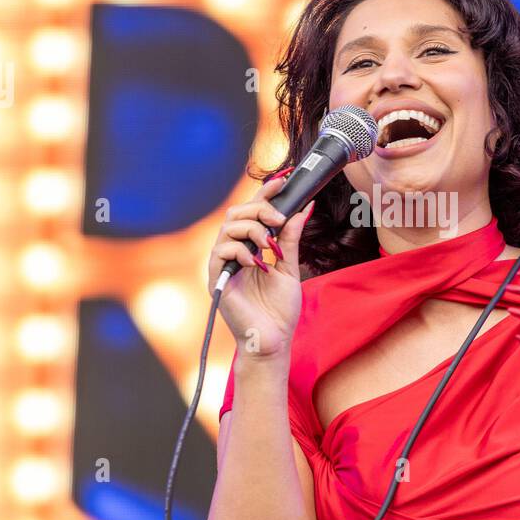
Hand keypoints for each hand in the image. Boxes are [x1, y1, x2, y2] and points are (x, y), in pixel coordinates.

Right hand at [207, 169, 313, 358]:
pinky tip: (257, 263)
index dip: (265, 192)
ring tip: (270, 245)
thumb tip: (303, 208)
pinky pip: (221, 252)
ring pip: (228, 228)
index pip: (253, 211)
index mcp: (251, 246)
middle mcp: (234, 251)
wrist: (274, 339)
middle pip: (236, 213)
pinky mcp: (216, 279)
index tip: (283, 180)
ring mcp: (223, 264)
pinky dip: (241, 252)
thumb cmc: (279, 308)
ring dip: (253, 230)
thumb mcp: (290, 266)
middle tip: (278, 219)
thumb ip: (291, 238)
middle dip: (259, 209)